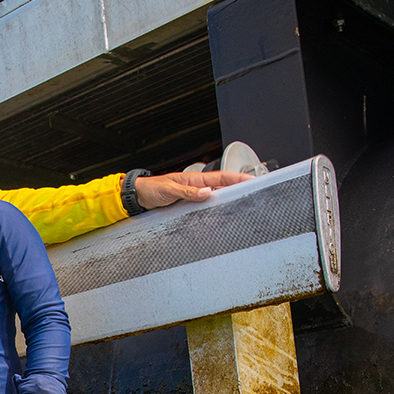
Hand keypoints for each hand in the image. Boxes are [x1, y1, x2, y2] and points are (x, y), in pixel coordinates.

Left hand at [134, 170, 251, 209]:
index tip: (252, 180)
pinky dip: (215, 210)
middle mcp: (197, 187)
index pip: (222, 177)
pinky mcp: (189, 206)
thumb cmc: (151, 189)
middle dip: (239, 189)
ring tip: (243, 206)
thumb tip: (206, 193)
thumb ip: (187, 192)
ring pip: (216, 198)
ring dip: (228, 201)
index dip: (238, 178)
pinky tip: (221, 215)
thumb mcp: (169, 190)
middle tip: (255, 194)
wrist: (139, 197)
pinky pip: (205, 207)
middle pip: (223, 188)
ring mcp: (194, 196)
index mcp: (195, 179)